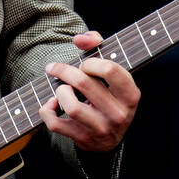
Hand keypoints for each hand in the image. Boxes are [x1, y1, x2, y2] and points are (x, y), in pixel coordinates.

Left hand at [40, 30, 138, 152]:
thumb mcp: (112, 72)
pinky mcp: (83, 139)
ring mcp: (101, 129)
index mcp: (130, 95)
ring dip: (60, 92)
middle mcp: (118, 114)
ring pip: (71, 106)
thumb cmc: (109, 95)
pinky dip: (47, 110)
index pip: (109, 70)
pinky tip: (52, 104)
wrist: (111, 137)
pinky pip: (55, 124)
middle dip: (65, 71)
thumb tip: (79, 38)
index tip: (85, 64)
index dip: (91, 62)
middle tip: (57, 69)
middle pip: (83, 83)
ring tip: (62, 90)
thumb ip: (97, 46)